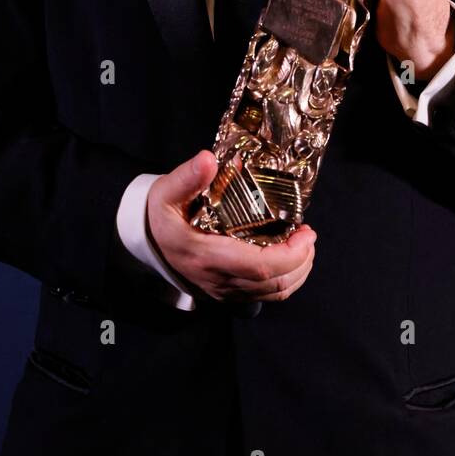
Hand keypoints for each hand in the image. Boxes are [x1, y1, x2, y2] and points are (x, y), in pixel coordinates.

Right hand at [147, 150, 316, 305]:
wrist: (146, 243)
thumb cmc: (159, 217)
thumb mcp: (165, 193)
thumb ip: (187, 177)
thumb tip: (208, 159)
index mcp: (207, 256)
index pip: (260, 267)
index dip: (291, 254)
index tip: (305, 231)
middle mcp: (219, 280)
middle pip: (275, 284)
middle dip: (302, 260)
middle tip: (308, 234)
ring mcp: (224, 291)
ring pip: (274, 293)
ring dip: (298, 271)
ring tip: (304, 245)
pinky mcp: (227, 294)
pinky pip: (265, 296)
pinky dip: (286, 279)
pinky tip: (289, 258)